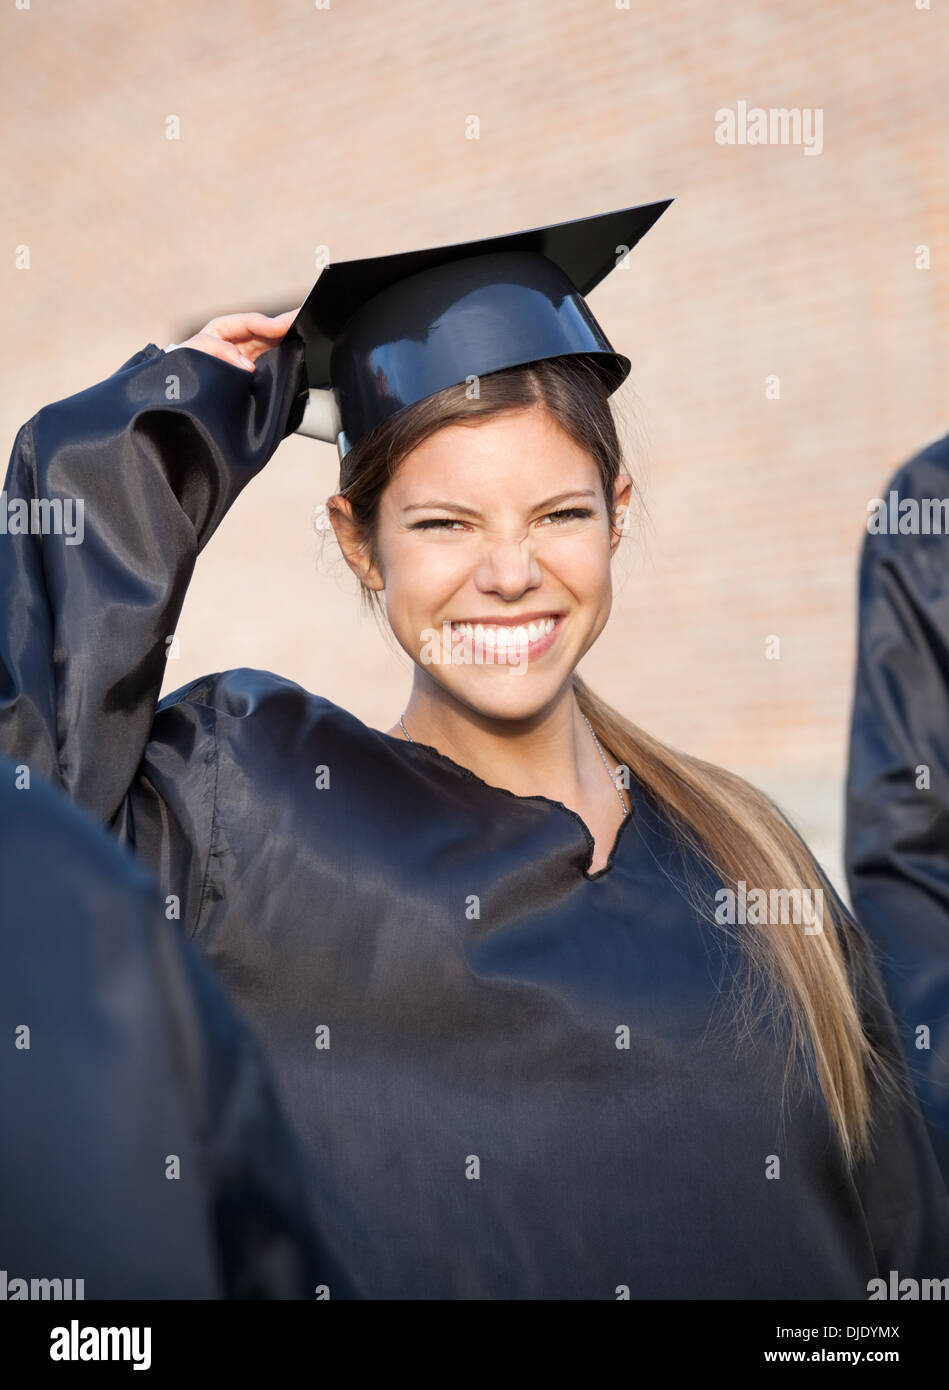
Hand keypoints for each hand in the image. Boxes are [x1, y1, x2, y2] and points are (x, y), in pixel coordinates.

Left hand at [176, 308, 301, 371]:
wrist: (180, 395)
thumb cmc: (184, 368)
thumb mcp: (196, 353)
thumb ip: (219, 352)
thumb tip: (248, 366)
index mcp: (224, 330)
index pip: (251, 323)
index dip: (268, 324)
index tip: (284, 327)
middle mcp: (239, 341)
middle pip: (267, 331)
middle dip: (286, 325)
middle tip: (307, 318)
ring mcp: (248, 357)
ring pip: (273, 345)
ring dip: (289, 341)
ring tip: (310, 333)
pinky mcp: (254, 375)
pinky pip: (273, 364)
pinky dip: (286, 359)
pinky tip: (300, 356)